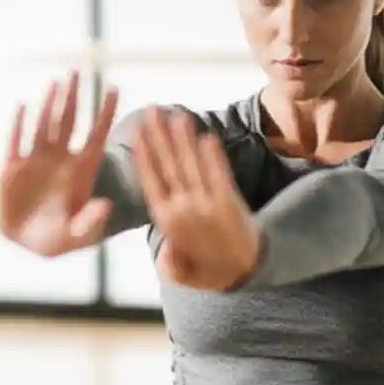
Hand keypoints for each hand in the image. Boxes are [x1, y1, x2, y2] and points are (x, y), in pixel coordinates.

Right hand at [0, 70, 118, 256]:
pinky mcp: (13, 167)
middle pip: (69, 121)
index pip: (97, 134)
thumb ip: (91, 222)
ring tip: (57, 81)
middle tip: (79, 72)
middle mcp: (59, 159)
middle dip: (75, 97)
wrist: (24, 240)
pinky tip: (23, 106)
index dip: (106, 112)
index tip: (115, 88)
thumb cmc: (56, 239)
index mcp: (81, 170)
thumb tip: (106, 205)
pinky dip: (19, 125)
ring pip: (44, 125)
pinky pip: (17, 142)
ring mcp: (36, 160)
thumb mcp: (77, 236)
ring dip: (49, 104)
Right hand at [133, 108, 259, 290]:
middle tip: (151, 110)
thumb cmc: (206, 271)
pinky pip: (219, 173)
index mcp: (167, 221)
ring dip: (184, 138)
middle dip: (160, 135)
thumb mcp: (178, 273)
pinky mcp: (229, 199)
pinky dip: (213, 155)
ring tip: (177, 115)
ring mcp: (208, 202)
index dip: (144, 153)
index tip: (137, 131)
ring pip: (192, 164)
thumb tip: (162, 244)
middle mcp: (185, 208)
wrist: (246, 271)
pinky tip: (207, 136)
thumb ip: (166, 259)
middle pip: (169, 164)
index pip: (151, 180)